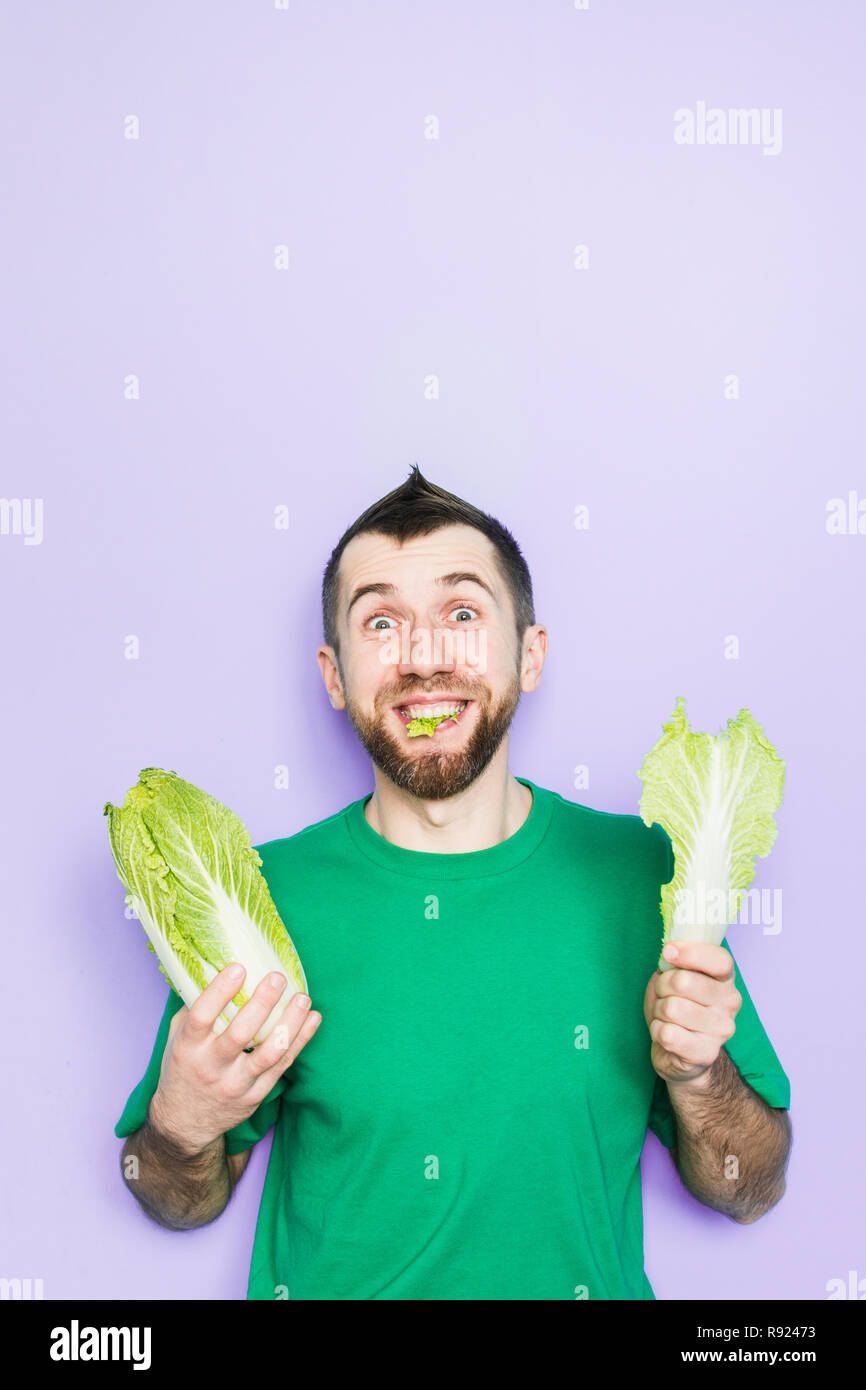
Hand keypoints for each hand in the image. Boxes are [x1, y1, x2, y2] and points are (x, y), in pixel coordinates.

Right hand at [150, 964, 321, 1153]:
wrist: (183, 1123)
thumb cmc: (183, 1069)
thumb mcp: (176, 1040)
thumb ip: (193, 1008)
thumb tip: (214, 968)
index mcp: (188, 1048)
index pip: (202, 1016)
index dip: (220, 990)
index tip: (239, 967)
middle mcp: (211, 1067)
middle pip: (240, 1033)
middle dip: (263, 1003)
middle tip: (278, 978)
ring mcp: (235, 1084)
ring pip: (269, 1053)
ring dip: (290, 1023)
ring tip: (303, 998)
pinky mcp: (255, 1096)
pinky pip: (282, 1066)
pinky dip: (300, 1041)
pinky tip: (312, 1019)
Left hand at [642, 942, 741, 1084]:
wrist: (682, 1053)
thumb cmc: (678, 1007)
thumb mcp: (676, 978)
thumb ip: (677, 963)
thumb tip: (670, 952)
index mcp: (725, 979)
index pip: (720, 960)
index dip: (691, 953)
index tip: (668, 952)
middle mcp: (730, 1003)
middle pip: (683, 981)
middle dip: (662, 986)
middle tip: (664, 995)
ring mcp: (721, 1030)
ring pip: (672, 1008)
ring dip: (659, 1011)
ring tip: (667, 1017)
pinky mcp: (706, 1053)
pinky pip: (667, 1033)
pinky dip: (657, 1031)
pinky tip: (667, 1034)